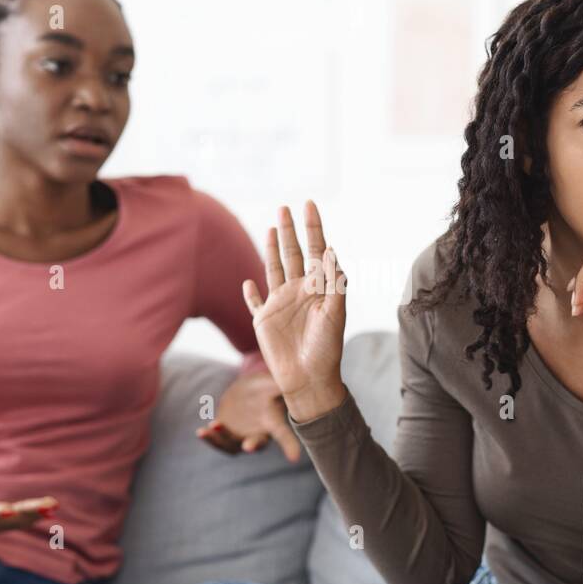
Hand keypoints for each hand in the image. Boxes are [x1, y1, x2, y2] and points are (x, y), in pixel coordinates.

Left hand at [196, 369, 302, 461]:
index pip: (285, 435)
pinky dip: (209, 437)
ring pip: (232, 445)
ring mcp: (240, 435)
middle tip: (248, 446)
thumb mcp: (276, 383)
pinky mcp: (224, 432)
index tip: (294, 458)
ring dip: (222, 440)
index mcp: (274, 422)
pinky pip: (216, 440)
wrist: (250, 390)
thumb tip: (296, 376)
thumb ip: (283, 383)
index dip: (290, 446)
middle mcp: (258, 433)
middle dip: (253, 446)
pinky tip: (201, 432)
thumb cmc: (267, 386)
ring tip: (213, 426)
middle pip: (257, 443)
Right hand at [241, 201, 347, 423]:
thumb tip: (332, 251)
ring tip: (270, 228)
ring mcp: (280, 305)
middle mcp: (299, 291)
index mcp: (318, 288)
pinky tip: (248, 282)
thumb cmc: (327, 349)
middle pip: (293, 253)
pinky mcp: (264, 320)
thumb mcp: (334, 314)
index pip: (317, 250)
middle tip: (285, 207)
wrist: (309, 379)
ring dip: (271, 249)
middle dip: (290, 231)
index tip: (309, 204)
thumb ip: (334, 284)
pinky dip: (250, 293)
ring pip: (274, 269)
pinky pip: (255, 303)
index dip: (313, 227)